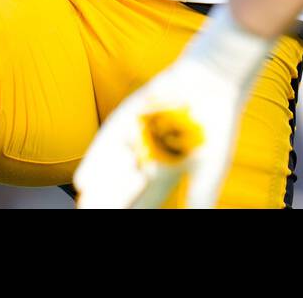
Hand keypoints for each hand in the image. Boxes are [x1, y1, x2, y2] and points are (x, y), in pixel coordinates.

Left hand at [74, 55, 244, 208]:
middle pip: (125, 187)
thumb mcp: (210, 166)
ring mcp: (138, 133)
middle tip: (95, 218)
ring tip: (87, 209)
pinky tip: (84, 182)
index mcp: (168, 169)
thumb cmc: (218, 124)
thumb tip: (195, 219)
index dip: (134, 212)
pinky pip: (108, 140)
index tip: (122, 222)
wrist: (214, 80)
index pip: (146, 200)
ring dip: (100, 190)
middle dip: (113, 205)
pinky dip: (97, 161)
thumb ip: (199, 197)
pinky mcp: (129, 114)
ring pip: (113, 166)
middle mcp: (149, 152)